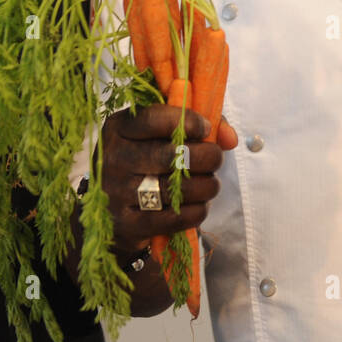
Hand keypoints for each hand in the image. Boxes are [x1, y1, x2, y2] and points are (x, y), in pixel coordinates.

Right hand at [99, 104, 236, 253]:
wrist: (110, 212)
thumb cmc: (143, 163)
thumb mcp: (156, 135)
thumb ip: (197, 126)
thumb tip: (231, 138)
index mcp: (118, 128)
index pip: (153, 118)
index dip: (188, 121)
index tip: (206, 129)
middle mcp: (114, 157)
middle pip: (172, 155)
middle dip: (207, 157)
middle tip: (215, 160)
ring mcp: (117, 192)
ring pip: (179, 188)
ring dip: (207, 186)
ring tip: (210, 184)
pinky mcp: (128, 223)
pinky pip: (176, 217)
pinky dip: (198, 211)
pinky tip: (200, 205)